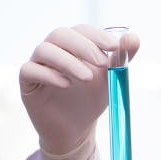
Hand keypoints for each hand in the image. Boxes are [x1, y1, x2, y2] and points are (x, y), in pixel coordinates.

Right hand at [19, 24, 139, 155]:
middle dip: (84, 47)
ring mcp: (38, 64)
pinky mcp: (27, 83)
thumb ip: (121, 59)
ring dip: (68, 61)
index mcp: (73, 46)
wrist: (77, 129)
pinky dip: (49, 75)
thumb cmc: (92, 99)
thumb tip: (133, 37)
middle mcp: (53, 50)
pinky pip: (29, 70)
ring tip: (88, 78)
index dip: (97, 36)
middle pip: (61, 34)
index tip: (115, 47)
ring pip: (44, 50)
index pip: (81, 30)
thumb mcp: (110, 79)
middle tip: (102, 63)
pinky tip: (67, 85)